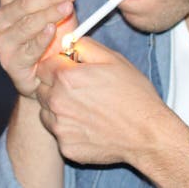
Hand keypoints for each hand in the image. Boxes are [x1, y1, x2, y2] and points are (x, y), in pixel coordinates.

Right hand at [0, 0, 78, 98]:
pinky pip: (27, 49)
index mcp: (8, 3)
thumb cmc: (52, 36)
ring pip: (26, 24)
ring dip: (48, 13)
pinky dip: (41, 38)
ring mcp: (3, 43)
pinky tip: (53, 29)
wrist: (49, 72)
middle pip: (25, 4)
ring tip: (68, 6)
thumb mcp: (55, 8)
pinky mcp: (11, 63)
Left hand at [35, 37, 170, 164]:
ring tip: (83, 108)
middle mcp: (58, 102)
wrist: (148, 134)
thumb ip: (84, 46)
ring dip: (58, 108)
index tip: (67, 70)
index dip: (55, 66)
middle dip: (54, 86)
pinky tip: (87, 125)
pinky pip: (58, 132)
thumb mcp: (113, 59)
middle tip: (78, 90)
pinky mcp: (66, 146)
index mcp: (66, 77)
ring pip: (46, 111)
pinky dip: (67, 128)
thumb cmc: (134, 96)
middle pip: (41, 88)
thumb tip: (68, 42)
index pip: (42, 66)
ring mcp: (60, 126)